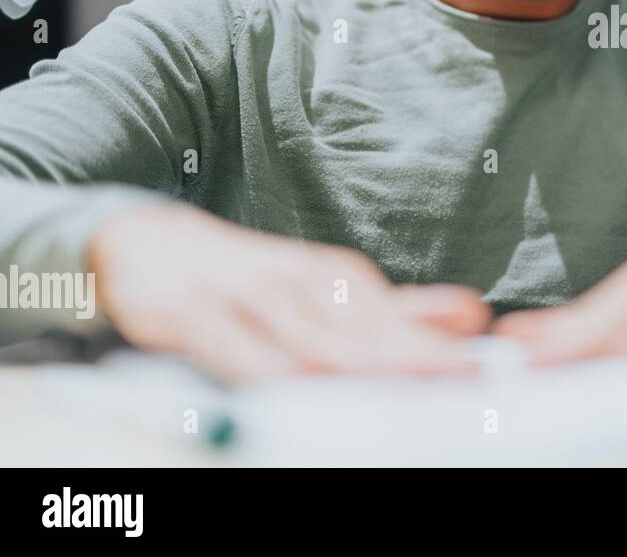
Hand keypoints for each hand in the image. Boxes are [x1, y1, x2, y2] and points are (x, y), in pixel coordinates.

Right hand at [87, 203, 489, 382]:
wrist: (148, 244)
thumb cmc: (252, 284)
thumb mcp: (325, 291)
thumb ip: (395, 312)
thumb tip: (472, 315)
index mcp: (333, 278)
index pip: (393, 317)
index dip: (436, 344)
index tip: (478, 364)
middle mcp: (294, 283)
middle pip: (359, 329)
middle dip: (410, 354)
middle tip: (455, 374)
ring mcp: (242, 296)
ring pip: (303, 336)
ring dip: (353, 360)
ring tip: (398, 378)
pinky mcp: (188, 312)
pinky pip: (231, 347)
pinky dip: (263, 365)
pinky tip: (294, 380)